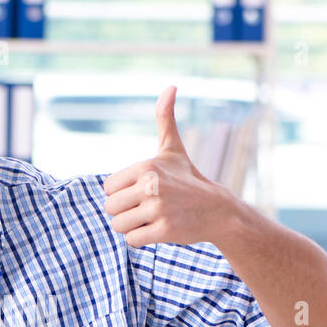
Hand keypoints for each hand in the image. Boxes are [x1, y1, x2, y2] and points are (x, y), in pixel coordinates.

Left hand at [102, 85, 240, 248]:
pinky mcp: (164, 231)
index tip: (142, 193)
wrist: (218, 210)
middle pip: (110, 208)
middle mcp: (150, 186)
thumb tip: (171, 85)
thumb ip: (165, 118)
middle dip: (124, 213)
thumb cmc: (188, 179)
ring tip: (153, 219)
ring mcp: (157, 209)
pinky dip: (141, 239)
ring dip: (132, 227)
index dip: (121, 194)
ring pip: (118, 226)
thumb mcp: (172, 148)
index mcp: (145, 166)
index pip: (108, 189)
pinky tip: (159, 230)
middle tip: (147, 209)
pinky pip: (132, 241)